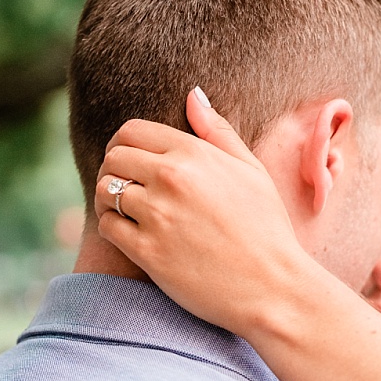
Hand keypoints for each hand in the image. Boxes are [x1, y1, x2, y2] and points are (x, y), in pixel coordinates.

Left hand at [95, 88, 319, 335]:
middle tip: (130, 189)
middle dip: (114, 170)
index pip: (132, 131)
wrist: (273, 286)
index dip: (126, 144)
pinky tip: (134, 235)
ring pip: (106, 191)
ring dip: (112, 200)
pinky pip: (107, 226)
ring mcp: (157, 215)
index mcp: (195, 154)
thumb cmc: (267, 227)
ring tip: (133, 213)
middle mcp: (172, 178)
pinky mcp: (147, 251)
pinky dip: (113, 228)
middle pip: (113, 158)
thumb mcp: (252, 171)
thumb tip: (192, 95)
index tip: (134, 162)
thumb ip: (218, 131)